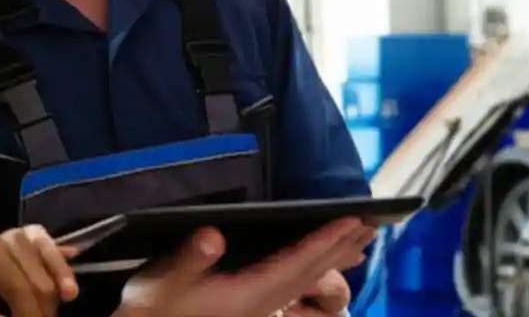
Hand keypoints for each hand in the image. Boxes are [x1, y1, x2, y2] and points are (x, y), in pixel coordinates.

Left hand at [0, 225, 79, 316]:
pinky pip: (51, 248)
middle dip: (45, 310)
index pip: (23, 290)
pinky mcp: (24, 239)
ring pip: (52, 260)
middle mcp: (6, 238)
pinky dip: (62, 264)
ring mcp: (17, 236)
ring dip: (61, 286)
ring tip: (65, 306)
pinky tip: (68, 284)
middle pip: (41, 280)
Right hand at [114, 218, 375, 316]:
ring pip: (308, 281)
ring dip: (336, 257)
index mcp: (248, 294)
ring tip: (362, 239)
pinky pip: (297, 284)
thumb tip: (213, 235)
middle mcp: (262, 303)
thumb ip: (191, 258)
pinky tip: (322, 260)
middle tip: (373, 222)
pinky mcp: (253, 307)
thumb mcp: (165, 280)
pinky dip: (316, 267)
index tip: (352, 220)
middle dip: (342, 246)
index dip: (325, 241)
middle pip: (312, 273)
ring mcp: (260, 308)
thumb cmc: (155, 307)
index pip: (297, 263)